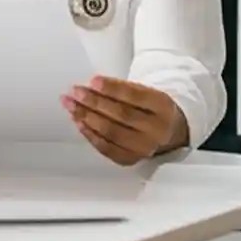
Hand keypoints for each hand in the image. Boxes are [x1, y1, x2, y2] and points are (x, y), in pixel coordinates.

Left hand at [62, 76, 188, 165]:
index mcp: (163, 107)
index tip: (93, 81)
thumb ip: (123, 89)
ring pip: (111, 132)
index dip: (112, 88)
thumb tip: (92, 87)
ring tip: (70, 104)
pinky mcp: (131, 160)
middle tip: (76, 92)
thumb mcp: (147, 92)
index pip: (135, 96)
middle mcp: (156, 130)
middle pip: (121, 115)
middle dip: (95, 102)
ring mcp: (144, 148)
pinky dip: (90, 134)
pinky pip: (106, 148)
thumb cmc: (151, 108)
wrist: (170, 133)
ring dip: (87, 117)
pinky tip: (78, 121)